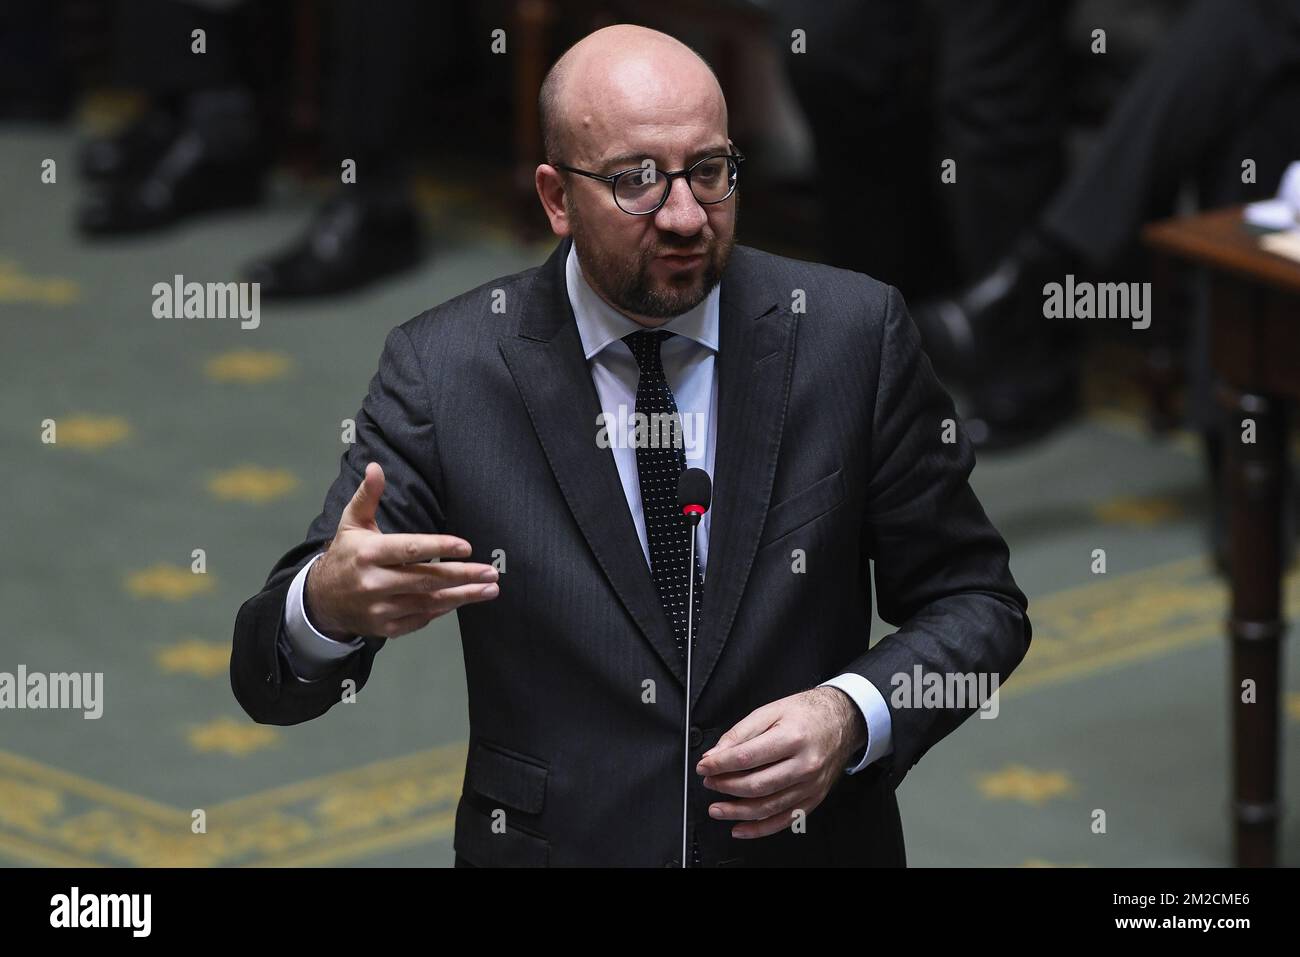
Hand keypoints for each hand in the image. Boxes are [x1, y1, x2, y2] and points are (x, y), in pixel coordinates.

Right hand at [305, 462, 499, 638]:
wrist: (321, 600)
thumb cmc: (346, 555)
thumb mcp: (352, 523)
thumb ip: (367, 496)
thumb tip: (376, 467)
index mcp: (368, 553)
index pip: (410, 549)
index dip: (441, 547)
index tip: (467, 547)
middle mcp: (373, 583)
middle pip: (426, 579)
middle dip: (463, 576)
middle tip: (491, 573)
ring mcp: (380, 608)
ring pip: (429, 602)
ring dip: (462, 596)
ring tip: (489, 589)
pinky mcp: (386, 628)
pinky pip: (422, 618)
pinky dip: (444, 609)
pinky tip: (462, 600)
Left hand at [695, 686, 866, 838]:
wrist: (842, 721)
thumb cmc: (807, 714)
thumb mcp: (771, 711)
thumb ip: (741, 733)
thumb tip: (716, 754)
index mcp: (793, 738)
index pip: (747, 757)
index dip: (720, 764)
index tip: (704, 766)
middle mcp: (805, 764)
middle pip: (757, 785)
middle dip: (726, 786)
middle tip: (709, 783)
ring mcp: (811, 785)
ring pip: (768, 807)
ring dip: (737, 812)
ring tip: (717, 809)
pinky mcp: (813, 799)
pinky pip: (784, 820)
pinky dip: (760, 829)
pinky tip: (741, 828)